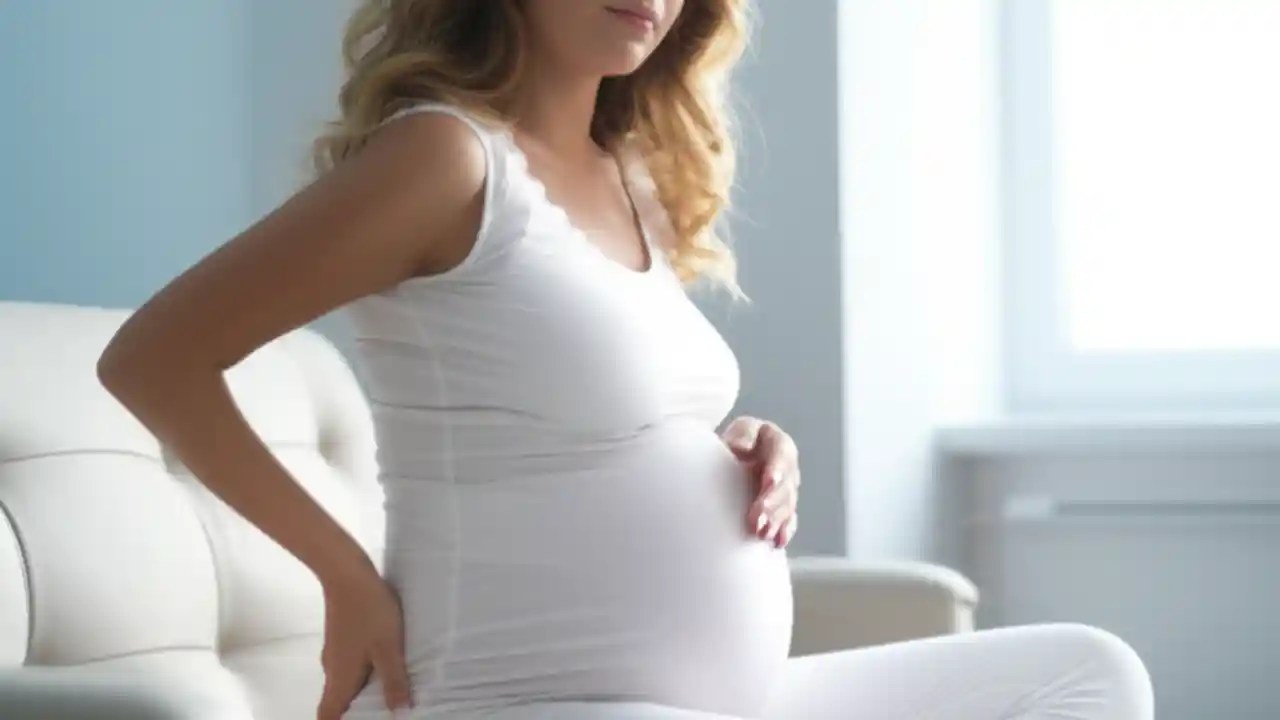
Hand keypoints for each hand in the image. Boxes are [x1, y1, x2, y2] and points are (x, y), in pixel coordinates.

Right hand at [317, 568, 414, 719]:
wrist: (348, 575)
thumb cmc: (369, 612)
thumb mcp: (389, 648)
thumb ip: (395, 681)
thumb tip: (400, 713)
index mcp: (340, 678)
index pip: (328, 715)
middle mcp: (332, 669)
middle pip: (337, 701)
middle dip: (355, 711)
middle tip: (381, 712)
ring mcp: (334, 652)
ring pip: (344, 682)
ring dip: (362, 691)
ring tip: (387, 691)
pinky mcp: (341, 637)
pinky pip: (349, 666)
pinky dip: (363, 673)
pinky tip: (383, 665)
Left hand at [720, 416, 800, 549]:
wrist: (735, 453)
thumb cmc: (736, 439)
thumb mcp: (740, 431)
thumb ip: (742, 436)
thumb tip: (739, 449)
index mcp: (778, 442)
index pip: (781, 454)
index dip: (777, 469)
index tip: (768, 482)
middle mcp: (787, 467)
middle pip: (785, 485)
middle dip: (771, 504)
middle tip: (756, 521)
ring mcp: (787, 487)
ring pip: (786, 506)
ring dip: (775, 521)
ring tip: (761, 535)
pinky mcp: (783, 506)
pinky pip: (788, 520)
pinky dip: (783, 532)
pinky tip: (776, 543)